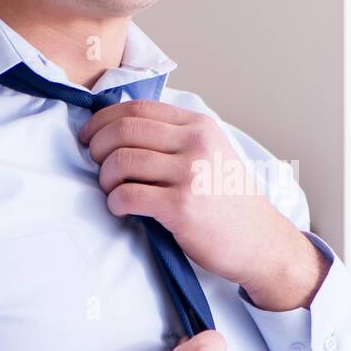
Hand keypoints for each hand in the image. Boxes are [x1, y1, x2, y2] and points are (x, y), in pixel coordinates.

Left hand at [77, 99, 305, 299]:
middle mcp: (195, 144)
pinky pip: (127, 196)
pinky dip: (114, 203)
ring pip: (120, 162)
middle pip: (123, 131)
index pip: (136, 109)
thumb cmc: (229, 200)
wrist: (260, 241)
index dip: (102, 121)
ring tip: (112, 190)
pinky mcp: (181, 207)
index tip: (89, 136)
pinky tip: (122, 209)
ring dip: (104, 178)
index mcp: (199, 126)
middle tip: (96, 165)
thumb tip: (119, 128)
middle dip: (97, 148)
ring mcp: (189, 174)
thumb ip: (175, 137)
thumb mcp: (212, 152)